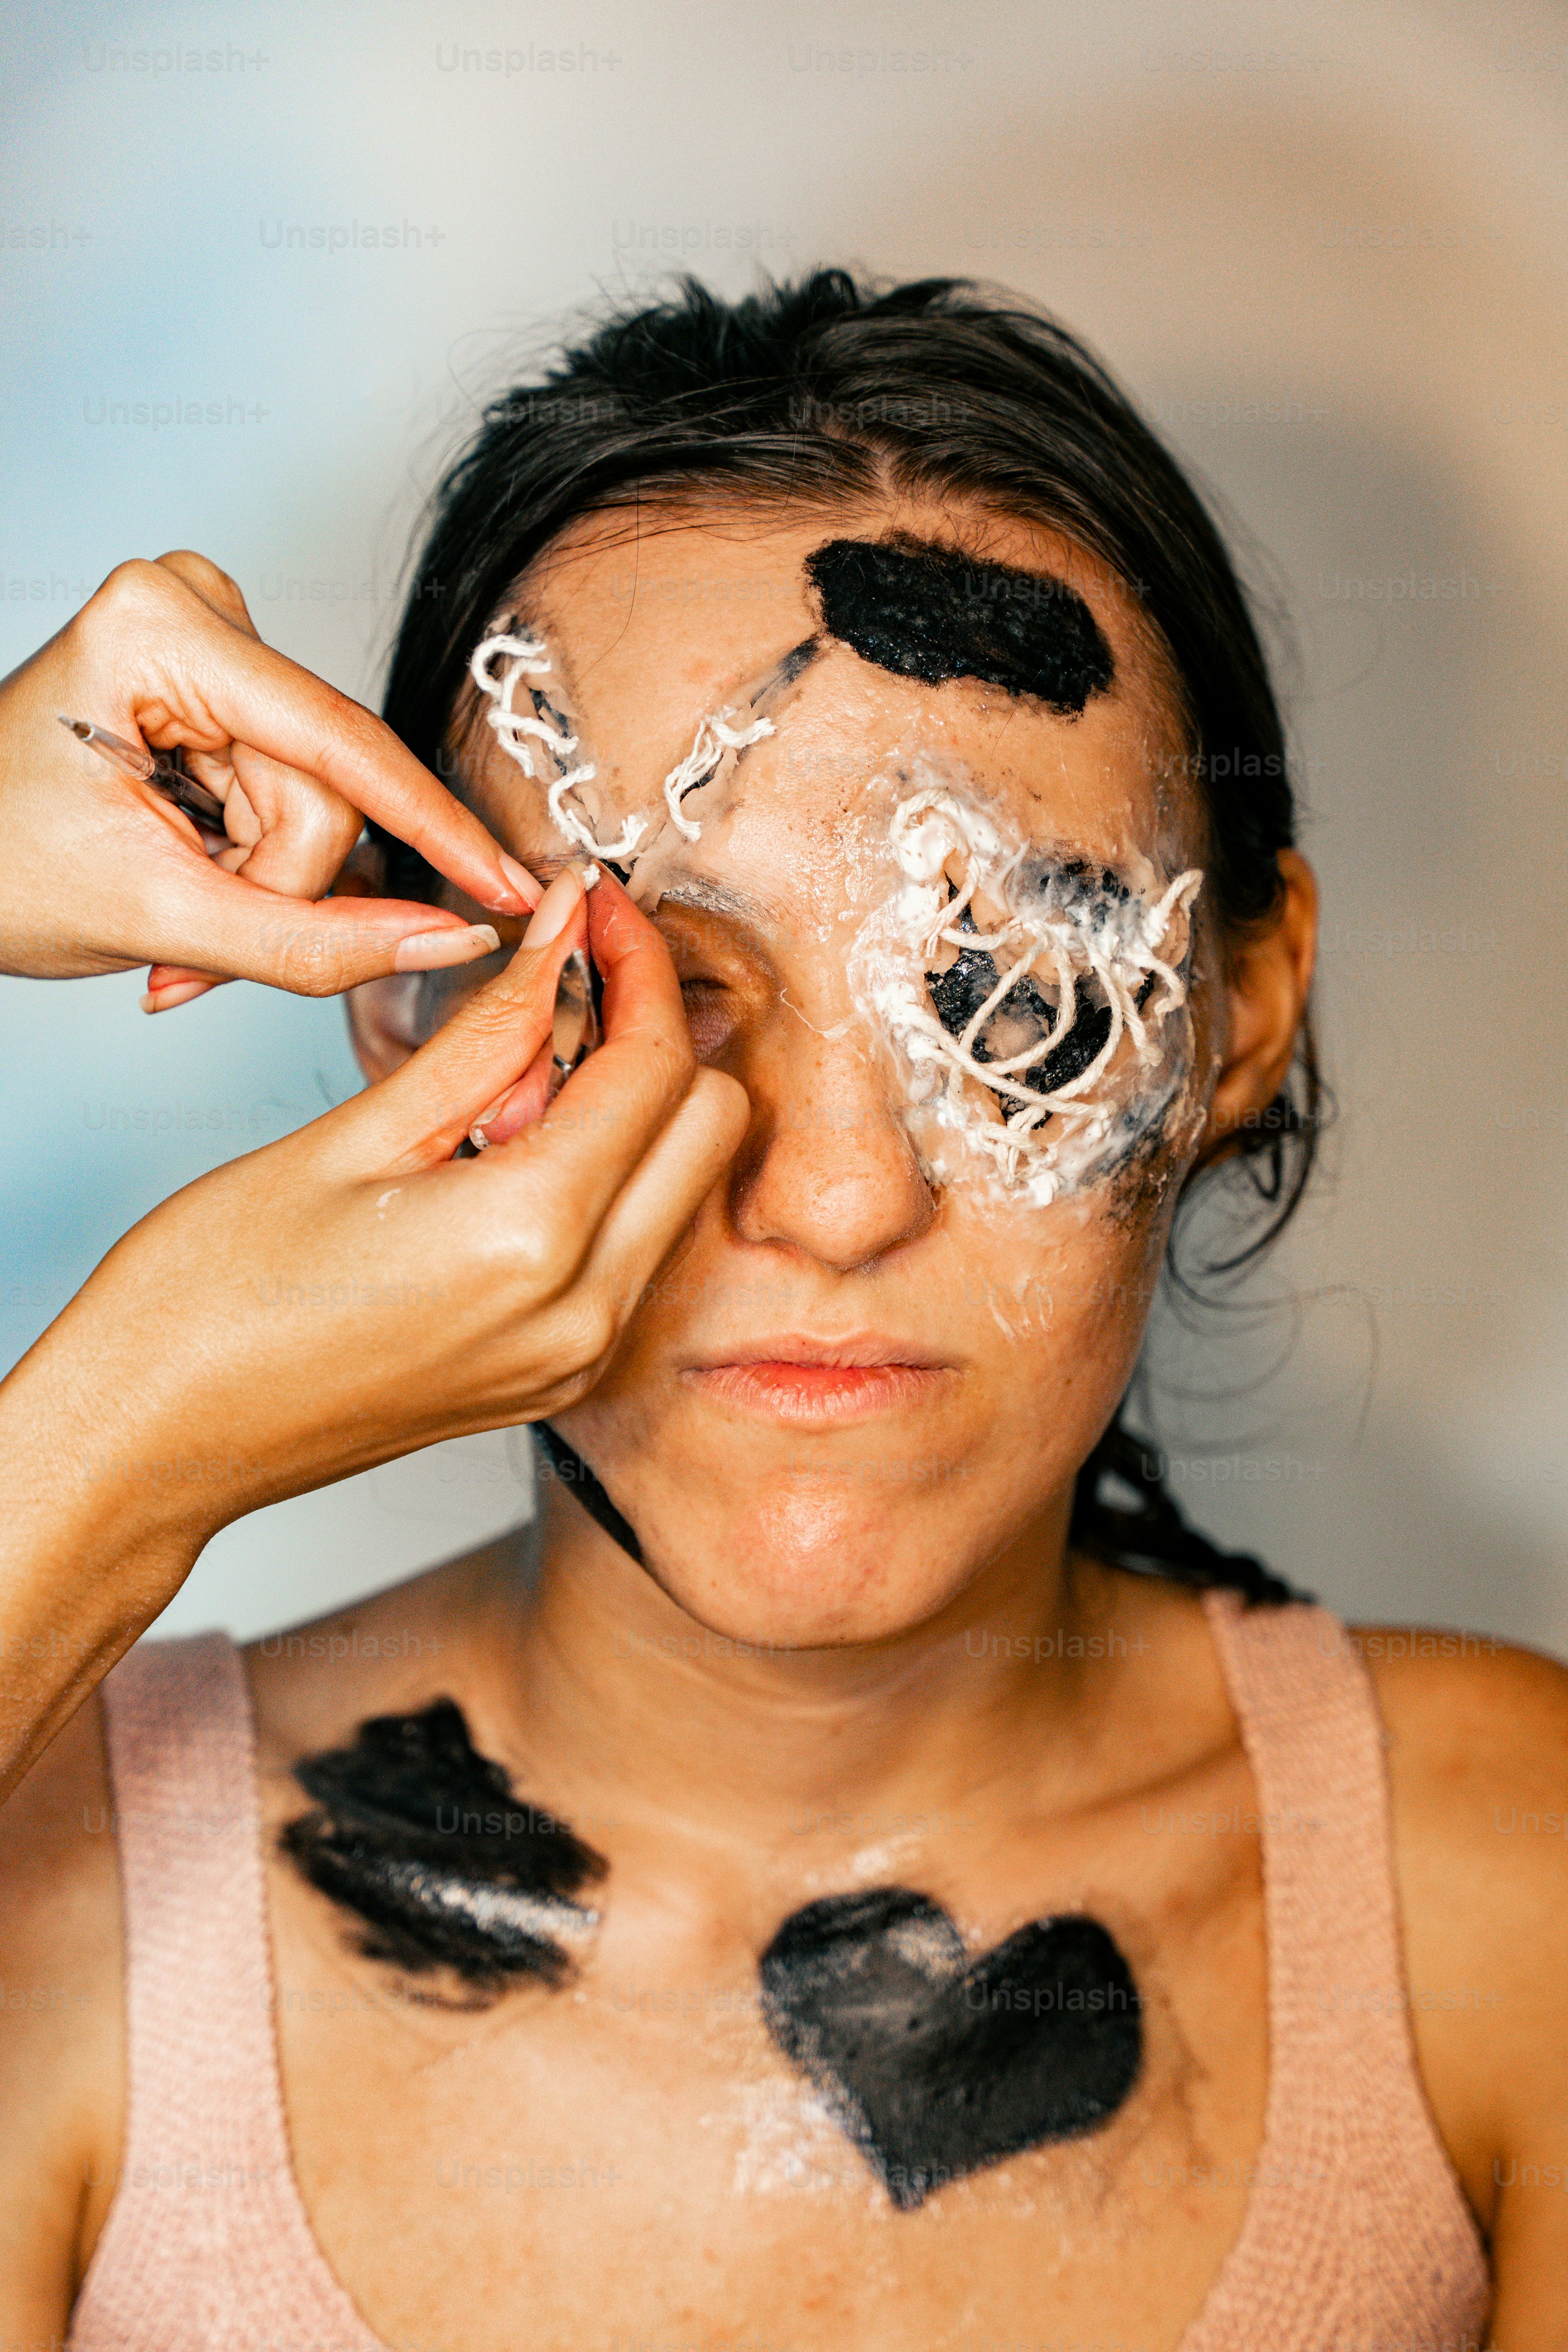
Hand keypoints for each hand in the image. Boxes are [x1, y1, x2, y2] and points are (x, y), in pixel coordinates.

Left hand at [0, 551, 542, 1006]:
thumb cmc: (2, 872)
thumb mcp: (159, 919)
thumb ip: (312, 942)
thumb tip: (449, 940)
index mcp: (158, 630)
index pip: (339, 746)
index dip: (434, 830)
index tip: (508, 890)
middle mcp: (195, 611)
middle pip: (326, 793)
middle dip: (275, 887)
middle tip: (190, 950)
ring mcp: (215, 644)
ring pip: (320, 809)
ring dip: (261, 889)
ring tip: (175, 922)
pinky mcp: (227, 684)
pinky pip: (299, 799)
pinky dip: (253, 868)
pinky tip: (189, 877)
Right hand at [0, 865, 748, 1791]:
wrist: (155, 1441)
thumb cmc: (213, 1295)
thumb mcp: (354, 1135)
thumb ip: (486, 1033)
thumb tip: (564, 937)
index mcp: (534, 1239)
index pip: (657, 1066)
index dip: (639, 964)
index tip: (597, 906)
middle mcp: (585, 1312)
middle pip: (710, 1129)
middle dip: (658, 1031)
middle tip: (569, 973)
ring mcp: (578, 1359)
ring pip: (685, 1190)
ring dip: (636, 1109)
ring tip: (517, 1071)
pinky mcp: (557, 1379)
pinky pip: (636, 1251)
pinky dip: (609, 1179)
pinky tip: (513, 1148)